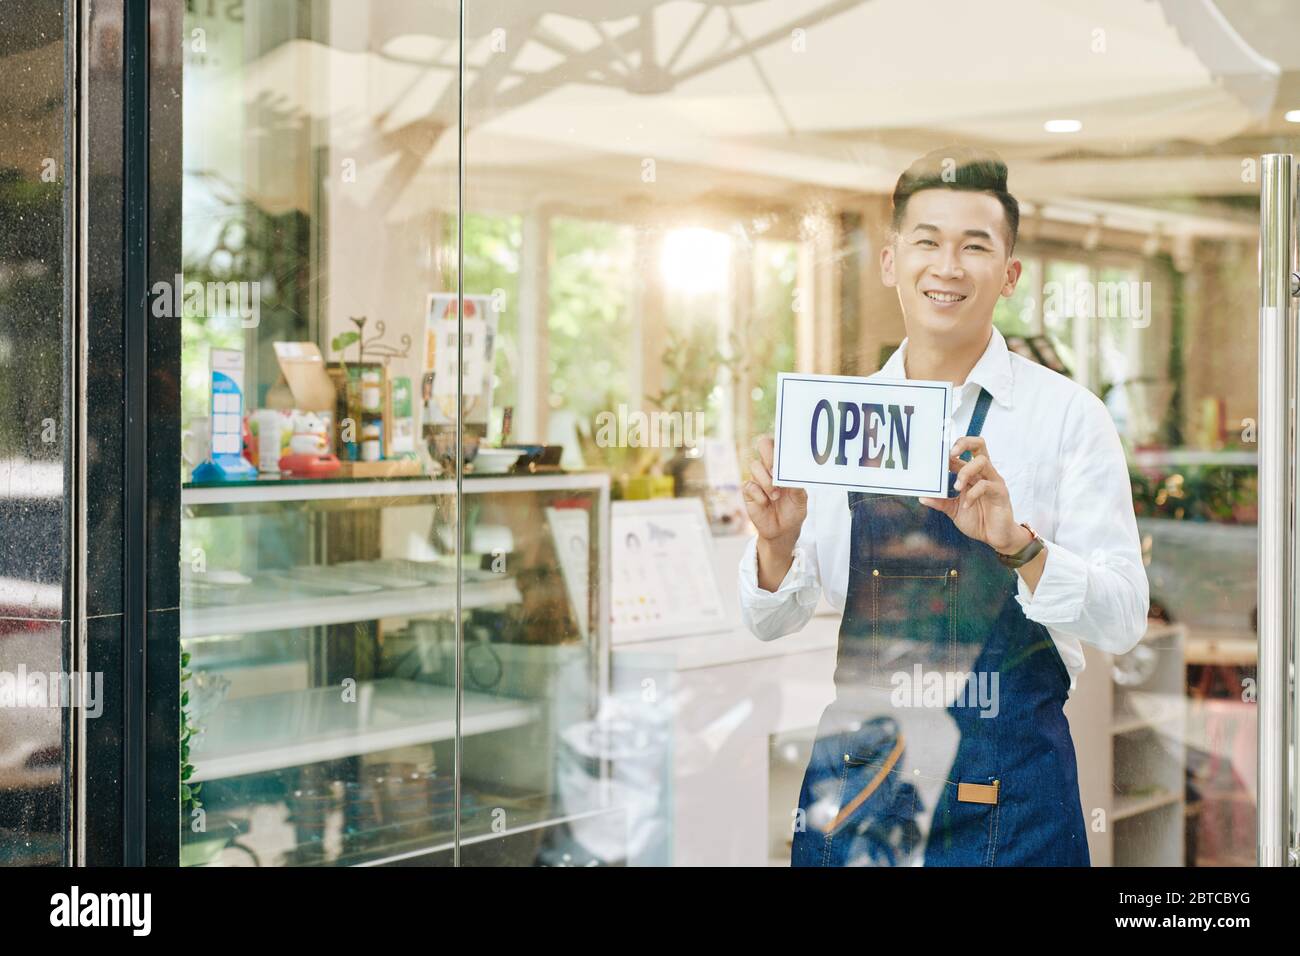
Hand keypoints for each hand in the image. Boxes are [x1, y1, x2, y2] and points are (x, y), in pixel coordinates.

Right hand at [743, 435, 807, 547]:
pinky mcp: (749, 491)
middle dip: (769, 455)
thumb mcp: (801, 499)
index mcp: (784, 465)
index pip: (779, 443)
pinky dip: (759, 494)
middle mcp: (769, 467)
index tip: (785, 458)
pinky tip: (766, 502)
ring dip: (767, 481)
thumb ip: (797, 486)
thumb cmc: (794, 511)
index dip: (779, 444)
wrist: (783, 531)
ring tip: (776, 495)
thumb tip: (792, 474)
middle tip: (776, 471)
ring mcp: (758, 478)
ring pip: (755, 465)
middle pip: (763, 444)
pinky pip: (749, 485)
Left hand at [918, 436, 1028, 553]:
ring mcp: (994, 481)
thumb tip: (922, 497)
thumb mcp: (953, 510)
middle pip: (979, 444)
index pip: (964, 450)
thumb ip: (940, 502)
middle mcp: (984, 473)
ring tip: (956, 487)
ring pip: (982, 462)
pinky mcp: (1001, 493)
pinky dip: (973, 494)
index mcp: (972, 473)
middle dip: (963, 444)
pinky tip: (966, 505)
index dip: (951, 448)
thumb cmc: (977, 519)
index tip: (936, 452)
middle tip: (950, 454)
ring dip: (966, 472)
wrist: (994, 537)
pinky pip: (986, 485)